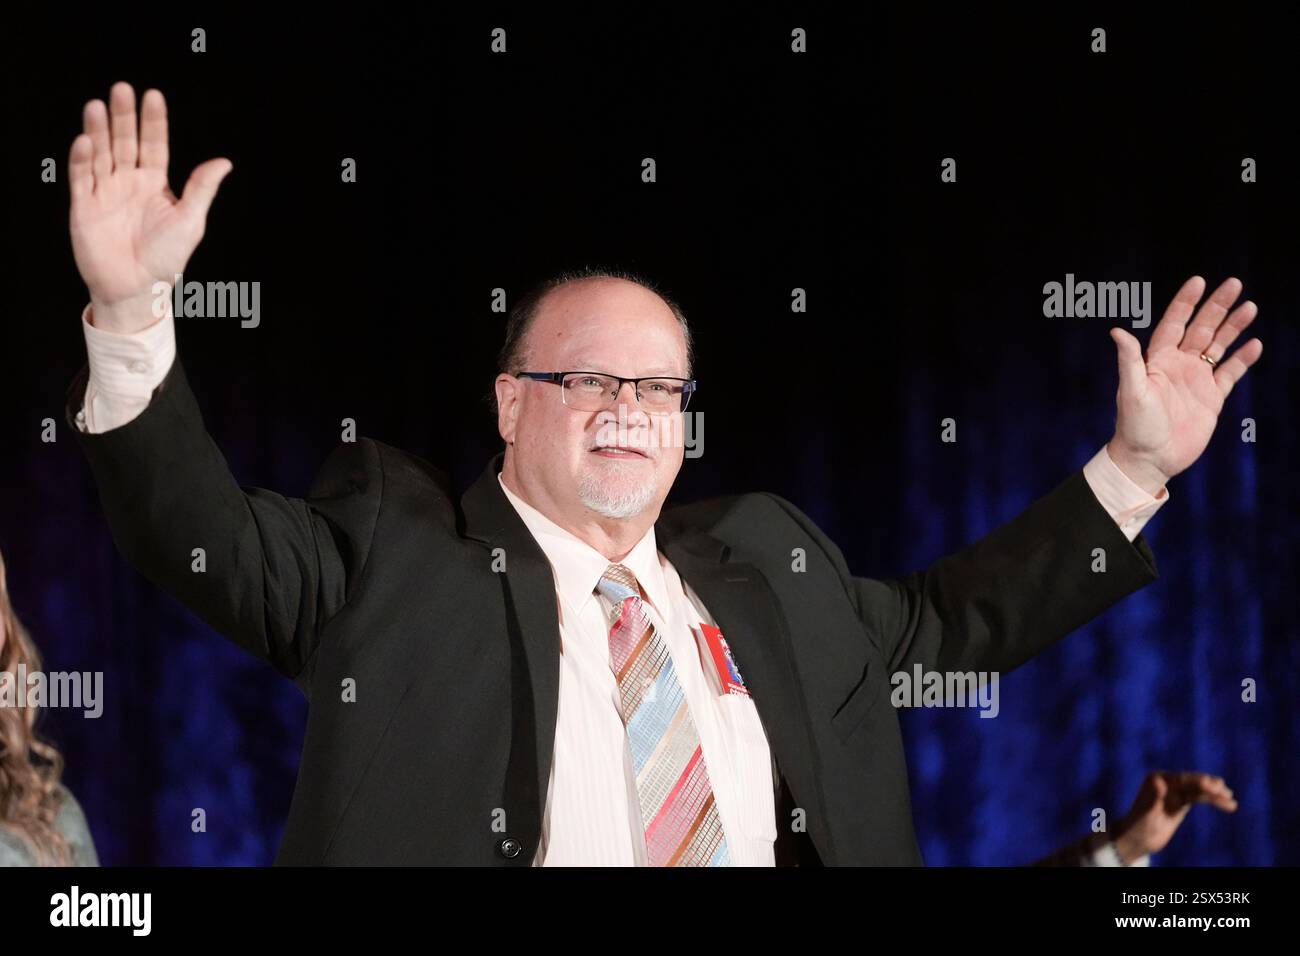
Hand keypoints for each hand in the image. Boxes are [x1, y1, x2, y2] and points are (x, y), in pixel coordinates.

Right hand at [69, 82, 232, 332]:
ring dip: (99, 130)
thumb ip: (202, 189)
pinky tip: (85, 141)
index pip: (154, 145)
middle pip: (125, 142)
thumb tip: (224, 161)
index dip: (153, 122)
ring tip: (98, 106)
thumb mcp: (190, 221)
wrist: (138, 290)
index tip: (153, 96)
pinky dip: (81, 160)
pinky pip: (81, 178)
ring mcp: (105, 192)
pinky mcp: (84, 206)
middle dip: (123, 117)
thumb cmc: (167, 258)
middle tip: (122, 89)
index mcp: (155, 183)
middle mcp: (128, 182)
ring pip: (100, 154)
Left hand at [1106, 276, 1262, 495]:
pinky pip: (1230, 373)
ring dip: (1233, 327)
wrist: (1150, 459)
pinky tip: (1254, 344)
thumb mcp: (1132, 391)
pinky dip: (1242, 359)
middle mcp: (1178, 366)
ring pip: (1218, 346)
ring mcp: (1196, 380)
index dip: (1185, 303)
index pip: (1174, 323)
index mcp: (1157, 360)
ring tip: (1250, 307)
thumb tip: (1116, 331)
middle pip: (1201, 329)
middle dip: (1217, 306)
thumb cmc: (1135, 426)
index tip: (1199, 281)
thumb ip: (1129, 360)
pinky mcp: (1211, 398)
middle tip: (1235, 284)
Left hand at [1113, 771, 1237, 862]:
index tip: (1211, 785)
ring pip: (1199, 790)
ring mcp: (1176, 791)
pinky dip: (1214, 801)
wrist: (1139, 839)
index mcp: (1156, 779)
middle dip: (1210, 786)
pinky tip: (1227, 804)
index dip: (1197, 781)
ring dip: (1216, 794)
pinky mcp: (1182, 802)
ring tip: (1230, 798)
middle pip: (1192, 782)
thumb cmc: (1139, 826)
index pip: (1180, 779)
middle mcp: (1167, 782)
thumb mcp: (1146, 813)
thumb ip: (1153, 798)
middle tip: (1224, 791)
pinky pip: (1200, 798)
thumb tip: (1158, 781)